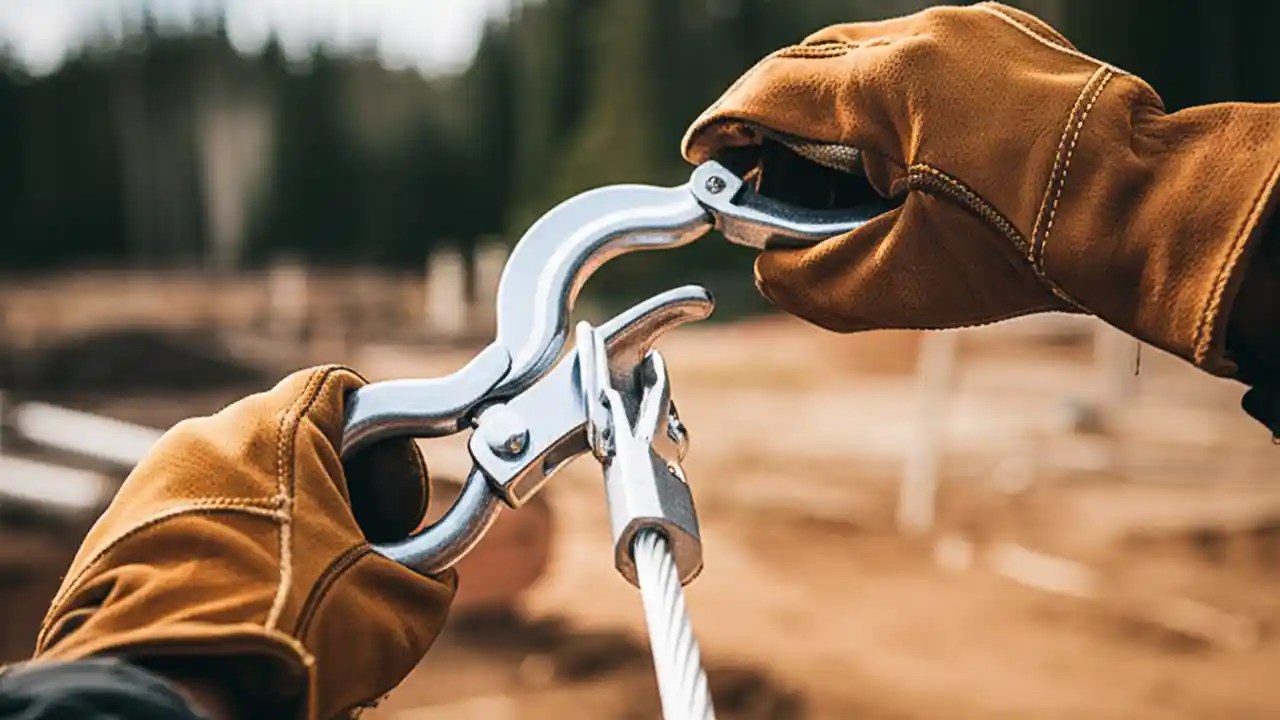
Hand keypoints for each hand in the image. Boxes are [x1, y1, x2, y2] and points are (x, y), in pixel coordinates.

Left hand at [34, 365, 452, 718]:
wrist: (174, 692)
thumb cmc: (293, 637)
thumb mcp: (401, 601)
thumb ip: (433, 563)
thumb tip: (433, 568)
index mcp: (280, 427)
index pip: (344, 390)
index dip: (382, 437)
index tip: (392, 488)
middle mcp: (209, 436)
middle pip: (288, 436)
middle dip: (327, 485)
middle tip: (354, 546)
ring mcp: (156, 479)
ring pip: (238, 478)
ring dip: (275, 516)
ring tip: (295, 582)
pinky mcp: (119, 527)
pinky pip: (192, 515)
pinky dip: (224, 543)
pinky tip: (243, 596)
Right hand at [684, 2, 1278, 377]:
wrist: (1143, 211)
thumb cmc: (1023, 249)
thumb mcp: (895, 283)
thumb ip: (806, 279)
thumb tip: (766, 265)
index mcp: (885, 86)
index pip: (769, 92)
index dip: (723, 127)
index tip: (703, 154)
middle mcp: (924, 36)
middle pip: (811, 62)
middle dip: (771, 113)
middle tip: (758, 168)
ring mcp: (972, 27)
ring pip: (866, 50)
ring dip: (832, 101)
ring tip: (831, 163)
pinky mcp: (1009, 35)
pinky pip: (922, 51)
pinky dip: (889, 91)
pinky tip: (898, 142)